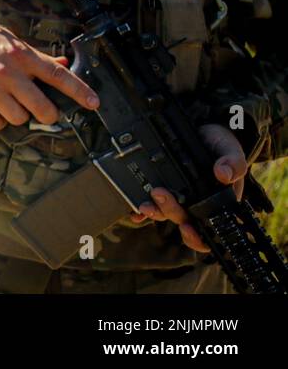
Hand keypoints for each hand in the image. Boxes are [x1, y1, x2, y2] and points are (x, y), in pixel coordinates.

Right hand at [0, 21, 99, 131]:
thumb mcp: (9, 40)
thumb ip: (36, 55)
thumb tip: (63, 66)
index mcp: (21, 55)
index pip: (57, 76)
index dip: (79, 91)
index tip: (94, 103)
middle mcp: (8, 73)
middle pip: (42, 108)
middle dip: (48, 114)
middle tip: (44, 112)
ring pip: (20, 119)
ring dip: (19, 115)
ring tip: (9, 103)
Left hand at [129, 124, 247, 252]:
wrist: (203, 130)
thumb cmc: (221, 146)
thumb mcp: (231, 151)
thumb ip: (234, 163)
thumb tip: (224, 174)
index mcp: (216, 203)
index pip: (208, 230)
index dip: (197, 238)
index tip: (187, 229)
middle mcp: (196, 204)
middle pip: (182, 218)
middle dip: (169, 211)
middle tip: (160, 194)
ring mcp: (178, 196)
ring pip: (165, 212)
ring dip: (154, 211)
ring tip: (145, 203)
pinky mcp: (163, 186)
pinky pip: (151, 202)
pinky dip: (141, 209)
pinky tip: (134, 209)